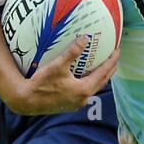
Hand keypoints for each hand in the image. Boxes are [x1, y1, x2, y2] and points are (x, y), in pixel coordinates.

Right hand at [4, 35, 118, 114]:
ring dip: (99, 76)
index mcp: (84, 89)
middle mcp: (84, 99)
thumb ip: (72, 52)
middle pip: (102, 81)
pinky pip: (85, 92)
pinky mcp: (69, 105)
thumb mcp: (57, 65)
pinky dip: (89, 82)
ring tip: (102, 66)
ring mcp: (77, 104)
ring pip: (94, 88)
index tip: (117, 50)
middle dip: (109, 69)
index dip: (112, 61)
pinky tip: (84, 77)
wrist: (26, 101)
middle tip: (114, 57)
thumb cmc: (41, 83)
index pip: (104, 73)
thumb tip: (85, 38)